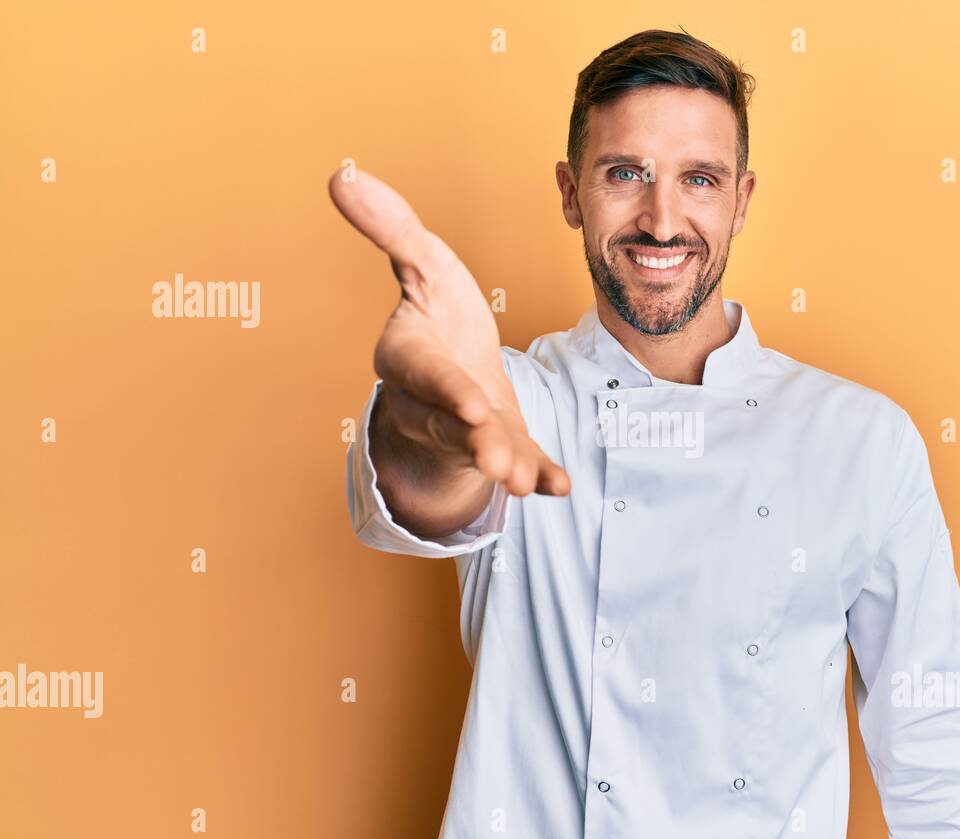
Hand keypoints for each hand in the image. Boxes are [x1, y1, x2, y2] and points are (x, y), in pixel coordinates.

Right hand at [329, 168, 569, 497]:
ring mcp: (467, 430)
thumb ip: (391, 227)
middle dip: (476, 442)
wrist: (451, 365)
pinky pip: (522, 464)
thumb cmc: (437, 313)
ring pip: (482, 450)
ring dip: (506, 464)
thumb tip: (340, 173)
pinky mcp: (502, 444)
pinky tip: (559, 485)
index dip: (446, 390)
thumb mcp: (421, 263)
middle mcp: (432, 402)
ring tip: (524, 482)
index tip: (471, 405)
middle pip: (450, 424)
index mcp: (409, 357)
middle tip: (500, 464)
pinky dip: (540, 475)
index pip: (426, 374)